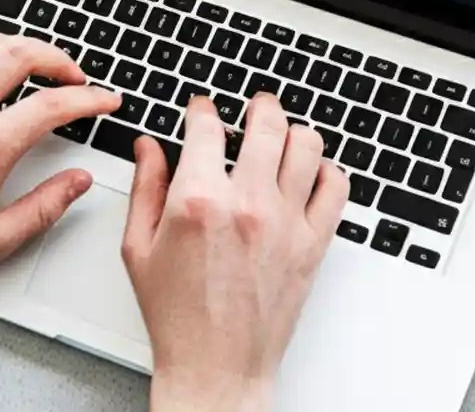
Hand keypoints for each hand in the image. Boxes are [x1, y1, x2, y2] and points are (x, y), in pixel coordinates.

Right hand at [123, 94, 349, 411]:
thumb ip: (145, 188)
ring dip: (293, 133)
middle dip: (259, 105)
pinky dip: (326, 172)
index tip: (202, 109)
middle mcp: (246, 205)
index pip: (206, 126)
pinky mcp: (312, 244)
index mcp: (197, 202)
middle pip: (267, 123)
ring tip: (282, 138)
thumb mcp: (139, 248)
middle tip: (254, 107)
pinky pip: (335, 188)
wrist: (216, 367)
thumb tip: (149, 147)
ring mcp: (285, 223)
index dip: (202, 108)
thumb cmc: (176, 316)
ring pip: (307, 145)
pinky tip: (309, 176)